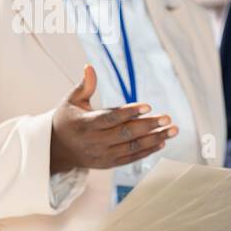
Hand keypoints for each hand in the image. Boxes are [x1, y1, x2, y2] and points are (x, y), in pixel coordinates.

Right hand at [50, 65, 175, 172]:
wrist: (58, 149)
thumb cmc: (68, 119)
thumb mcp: (71, 101)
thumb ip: (85, 85)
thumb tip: (89, 66)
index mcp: (85, 124)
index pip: (110, 118)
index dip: (130, 113)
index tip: (148, 106)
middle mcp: (94, 141)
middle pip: (126, 134)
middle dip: (149, 126)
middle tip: (167, 118)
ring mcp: (103, 154)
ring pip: (132, 147)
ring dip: (155, 139)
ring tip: (173, 130)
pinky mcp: (109, 163)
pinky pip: (132, 158)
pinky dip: (148, 151)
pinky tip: (162, 142)